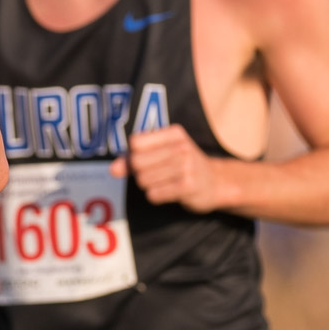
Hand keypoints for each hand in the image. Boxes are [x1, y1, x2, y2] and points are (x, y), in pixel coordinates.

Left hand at [113, 124, 233, 212]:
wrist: (216, 183)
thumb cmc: (182, 167)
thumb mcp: (161, 154)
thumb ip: (133, 159)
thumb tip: (112, 170)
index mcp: (174, 133)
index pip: (135, 143)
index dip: (133, 156)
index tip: (146, 162)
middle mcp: (181, 146)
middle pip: (137, 163)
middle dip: (140, 174)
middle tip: (157, 175)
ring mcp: (187, 165)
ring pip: (143, 180)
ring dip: (149, 186)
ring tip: (166, 183)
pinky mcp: (188, 185)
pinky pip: (153, 194)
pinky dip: (156, 197)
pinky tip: (170, 192)